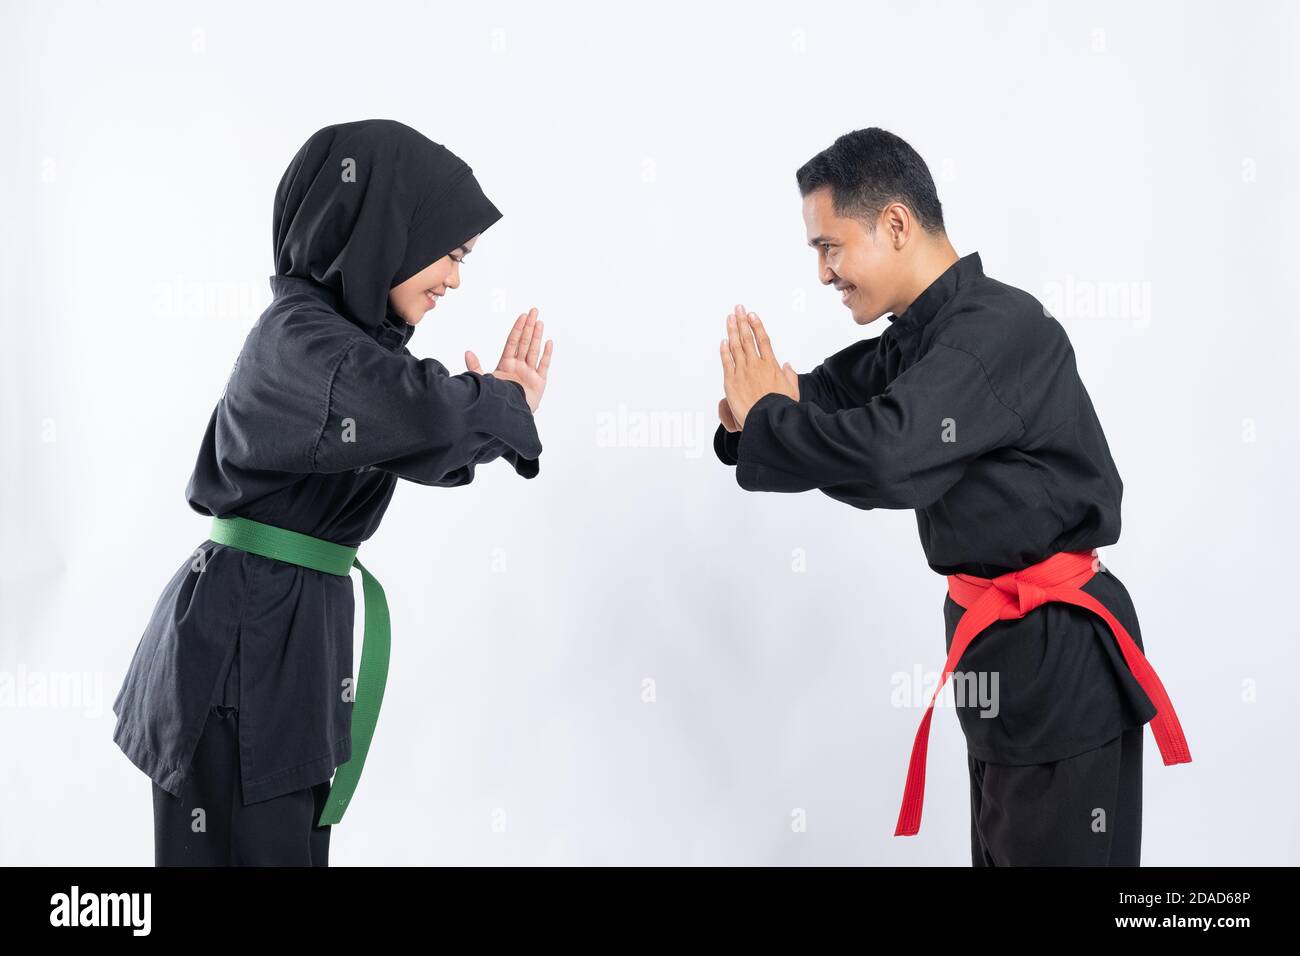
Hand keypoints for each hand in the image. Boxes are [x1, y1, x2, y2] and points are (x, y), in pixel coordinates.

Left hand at [465, 307, 552, 412]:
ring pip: (534, 350)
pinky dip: (547, 354)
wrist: (507, 415)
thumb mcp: (484, 381)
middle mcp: (519, 366)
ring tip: (540, 322)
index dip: (517, 329)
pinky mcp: (539, 382)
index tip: (522, 316)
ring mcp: (530, 373)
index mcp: (507, 364)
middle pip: (525, 343)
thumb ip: (475, 367)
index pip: (513, 342)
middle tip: (533, 311)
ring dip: (537, 336)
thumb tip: (467, 352)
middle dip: (529, 326)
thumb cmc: (495, 399)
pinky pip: (544, 365)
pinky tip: (548, 342)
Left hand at [719, 304, 798, 426]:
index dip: (757, 326)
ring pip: (736, 346)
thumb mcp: (792, 390)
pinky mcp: (731, 381)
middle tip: (738, 308)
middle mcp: (756, 365)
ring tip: (729, 318)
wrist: (767, 420)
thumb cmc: (781, 408)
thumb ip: (789, 375)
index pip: (763, 340)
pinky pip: (726, 362)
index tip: (753, 315)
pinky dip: (724, 350)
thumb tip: (787, 365)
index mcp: (771, 365)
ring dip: (732, 330)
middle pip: (747, 338)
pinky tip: (723, 341)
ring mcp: (742, 372)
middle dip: (742, 321)